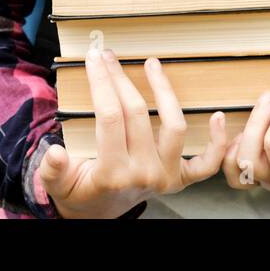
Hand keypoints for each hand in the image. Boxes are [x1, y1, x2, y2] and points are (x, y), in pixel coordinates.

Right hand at [37, 48, 228, 217]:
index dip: (101, 83)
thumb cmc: (79, 192)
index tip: (94, 58)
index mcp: (111, 173)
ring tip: (152, 64)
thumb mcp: (57, 186)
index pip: (109, 117)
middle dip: (120, 78)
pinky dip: (216, 142)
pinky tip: (217, 115)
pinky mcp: (181, 180)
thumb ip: (53, 170)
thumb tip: (54, 152)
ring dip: (165, 92)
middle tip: (109, 56)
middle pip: (136, 114)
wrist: (99, 214)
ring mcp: (166, 177)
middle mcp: (143, 174)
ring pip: (174, 126)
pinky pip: (206, 163)